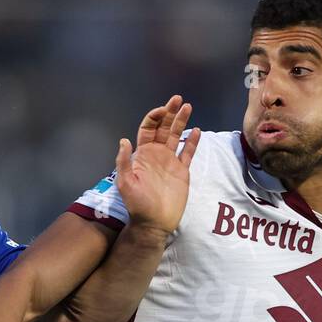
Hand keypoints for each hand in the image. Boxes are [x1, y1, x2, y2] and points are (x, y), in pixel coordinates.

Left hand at [116, 95, 200, 233]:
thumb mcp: (125, 183)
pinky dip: (192, 142)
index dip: (154, 117)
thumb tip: (124, 140)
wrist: (154, 223)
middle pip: (163, 127)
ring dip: (181, 121)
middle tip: (177, 99)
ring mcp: (170, 162)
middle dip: (170, 112)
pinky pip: (187, 152)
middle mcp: (156, 154)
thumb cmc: (137, 204)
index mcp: (142, 154)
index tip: (162, 110)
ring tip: (188, 107)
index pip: (148, 129)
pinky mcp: (182, 171)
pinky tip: (197, 130)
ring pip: (176, 136)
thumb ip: (124, 161)